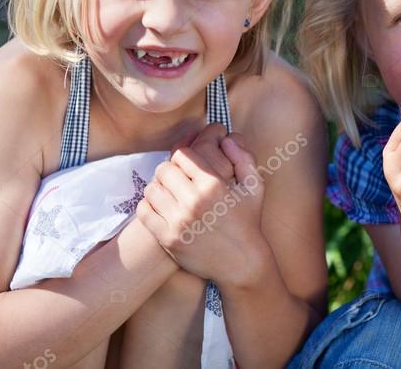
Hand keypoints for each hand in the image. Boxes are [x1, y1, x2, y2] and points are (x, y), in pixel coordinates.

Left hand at [136, 124, 270, 286]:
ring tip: (171, 192)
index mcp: (213, 185)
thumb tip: (227, 138)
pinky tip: (162, 207)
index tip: (189, 162)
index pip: (182, 154)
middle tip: (179, 177)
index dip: (184, 154)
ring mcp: (178, 221)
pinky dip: (149, 205)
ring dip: (159, 187)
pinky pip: (144, 211)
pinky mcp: (167, 238)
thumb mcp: (255, 185)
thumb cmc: (248, 221)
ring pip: (152, 188)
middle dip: (171, 169)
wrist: (241, 263)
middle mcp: (193, 201)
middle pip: (164, 169)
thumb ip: (243, 156)